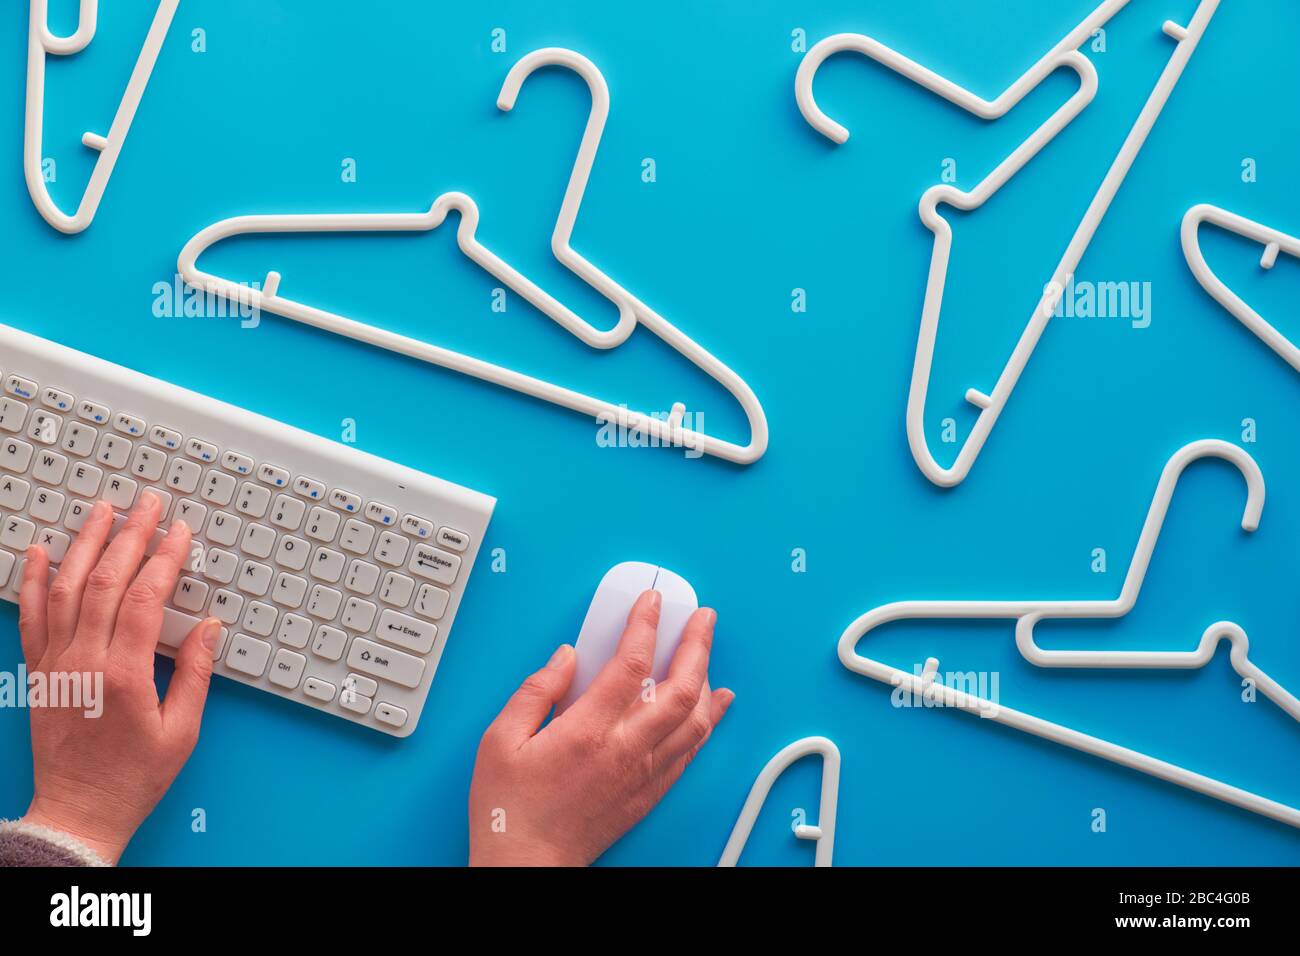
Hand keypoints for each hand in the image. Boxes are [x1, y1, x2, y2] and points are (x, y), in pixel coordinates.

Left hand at [16, 495, 220, 863]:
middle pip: (106, 581)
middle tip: (148, 503)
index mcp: (125, 674)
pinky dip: (34, 580)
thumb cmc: (134, 777)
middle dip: (130, 535)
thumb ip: (194, 673)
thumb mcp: (182, 730)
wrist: (79, 811)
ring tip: (102, 510)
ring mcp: (56, 663)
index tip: (180, 532)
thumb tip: (208, 626)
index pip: (145, 597)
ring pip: (66, 588)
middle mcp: (85, 661)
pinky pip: (31, 616)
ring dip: (85, 544)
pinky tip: (42, 552)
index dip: (165, 558)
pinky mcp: (38, 671)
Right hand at [468, 589, 732, 865]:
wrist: (528, 864)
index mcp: (587, 731)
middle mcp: (625, 750)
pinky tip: (715, 706)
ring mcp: (643, 773)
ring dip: (708, 680)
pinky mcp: (649, 792)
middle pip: (680, 688)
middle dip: (697, 645)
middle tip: (703, 617)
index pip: (631, 664)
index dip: (645, 626)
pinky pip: (691, 751)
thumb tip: (566, 658)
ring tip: (709, 652)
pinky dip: (709, 723)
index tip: (651, 602)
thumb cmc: (510, 808)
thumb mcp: (500, 740)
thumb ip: (536, 691)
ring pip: (695, 720)